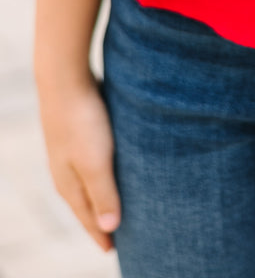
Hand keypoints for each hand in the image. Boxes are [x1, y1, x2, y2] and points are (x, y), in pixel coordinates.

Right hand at [36, 71, 119, 251]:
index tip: (113, 251)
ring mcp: (69, 150)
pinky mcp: (77, 131)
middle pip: (86, 203)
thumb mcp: (96, 161)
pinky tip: (109, 166)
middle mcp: (65, 170)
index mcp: (69, 183)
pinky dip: (101, 172)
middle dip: (100, 220)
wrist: (64, 77)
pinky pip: (91, 161)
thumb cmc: (82, 120)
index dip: (101, 235)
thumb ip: (104, 194)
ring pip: (87, 181)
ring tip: (115, 204)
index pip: (88, 218)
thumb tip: (110, 229)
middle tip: (116, 235)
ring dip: (101, 195)